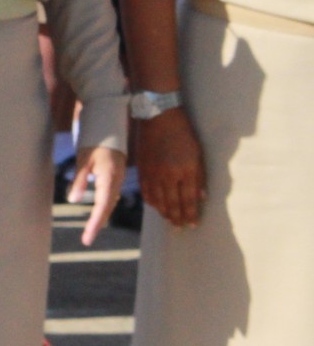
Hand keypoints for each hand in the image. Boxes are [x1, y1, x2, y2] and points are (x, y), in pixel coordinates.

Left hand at [67, 145, 127, 245]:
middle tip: (87, 240)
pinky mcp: (115, 176)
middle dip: (97, 224)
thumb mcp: (83, 159)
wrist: (109, 125)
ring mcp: (118, 179)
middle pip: (107, 207)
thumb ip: (79, 180)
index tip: (87, 238)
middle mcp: (116, 181)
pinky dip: (103, 206)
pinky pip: (110, 195)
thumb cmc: (94, 140)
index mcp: (110, 178)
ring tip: (90, 231)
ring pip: (110, 202)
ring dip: (101, 216)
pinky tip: (98, 213)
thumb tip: (73, 200)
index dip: (95, 223)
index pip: (103, 206)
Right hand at [136, 110, 205, 227]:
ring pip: (157, 200)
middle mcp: (168, 175)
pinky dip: (151, 201)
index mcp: (185, 171)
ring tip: (169, 220)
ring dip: (164, 212)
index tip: (193, 225)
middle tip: (180, 228)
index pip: (188, 200)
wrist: (158, 117)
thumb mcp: (198, 154)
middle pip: (172, 203)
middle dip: (177, 218)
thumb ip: (200, 177)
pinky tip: (155, 206)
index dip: (191, 214)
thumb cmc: (183, 134)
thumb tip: (202, 197)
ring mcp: (153, 172)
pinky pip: (146, 191)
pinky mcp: (143, 168)